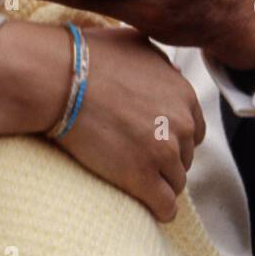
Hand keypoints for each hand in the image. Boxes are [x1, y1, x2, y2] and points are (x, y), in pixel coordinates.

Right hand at [56, 25, 206, 222]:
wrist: (59, 78)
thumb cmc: (90, 58)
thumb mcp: (139, 46)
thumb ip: (163, 66)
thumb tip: (172, 73)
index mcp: (183, 94)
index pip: (195, 130)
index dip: (174, 137)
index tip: (154, 141)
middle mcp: (181, 122)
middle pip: (186, 156)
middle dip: (166, 159)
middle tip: (139, 158)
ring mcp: (163, 151)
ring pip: (176, 182)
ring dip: (159, 183)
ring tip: (137, 181)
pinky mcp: (142, 177)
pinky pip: (165, 207)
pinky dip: (159, 210)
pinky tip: (149, 208)